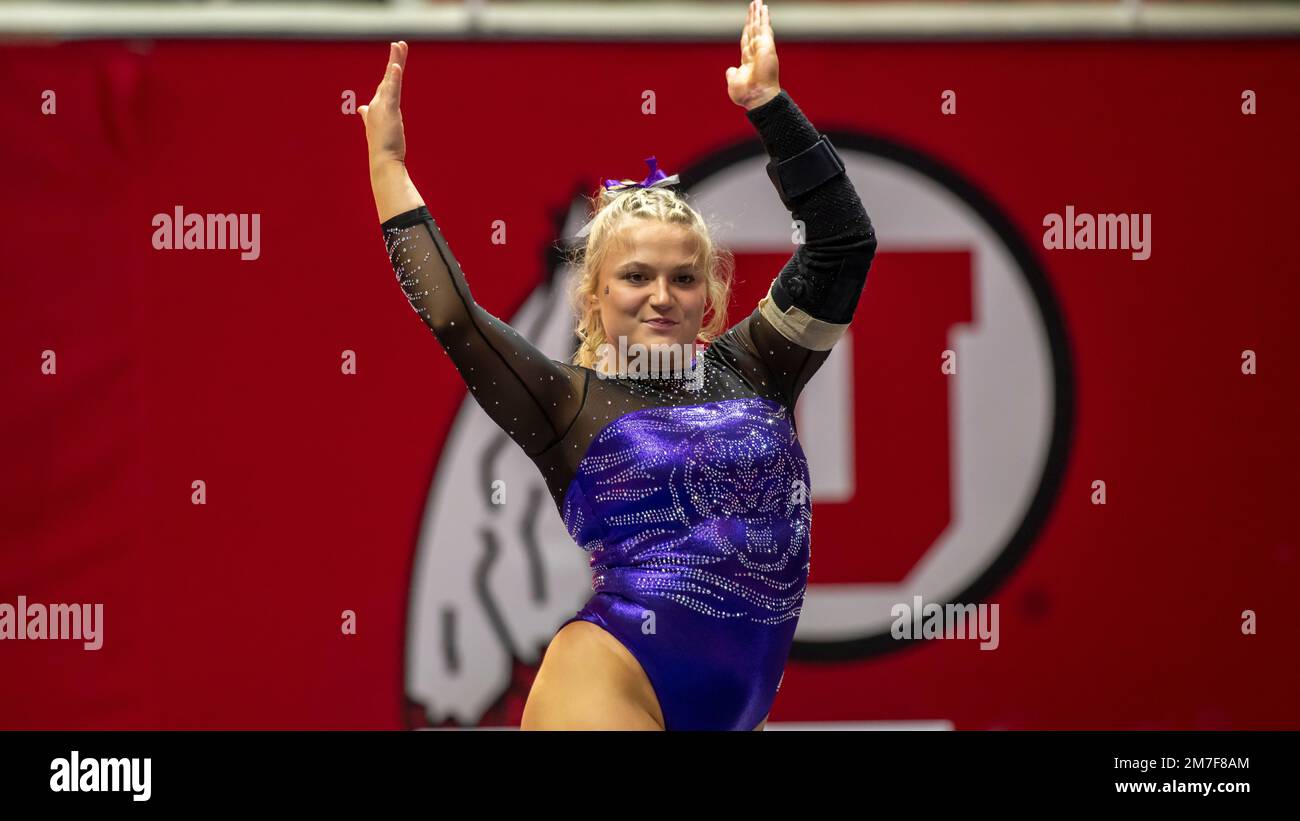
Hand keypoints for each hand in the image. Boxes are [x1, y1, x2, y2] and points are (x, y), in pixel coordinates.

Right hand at [359, 41, 408, 167]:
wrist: (382, 161)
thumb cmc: (382, 147)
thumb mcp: (375, 127)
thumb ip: (368, 116)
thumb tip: (361, 109)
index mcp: (378, 106)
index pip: (386, 85)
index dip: (391, 72)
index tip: (396, 60)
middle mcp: (378, 103)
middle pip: (389, 77)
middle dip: (395, 59)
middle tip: (399, 44)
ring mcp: (382, 106)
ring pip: (391, 79)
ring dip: (395, 60)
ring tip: (399, 45)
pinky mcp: (389, 110)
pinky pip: (393, 91)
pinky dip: (394, 78)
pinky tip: (396, 65)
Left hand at [726, 0, 779, 109]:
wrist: (757, 97)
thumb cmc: (747, 94)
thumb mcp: (734, 82)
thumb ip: (732, 74)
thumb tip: (730, 70)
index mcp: (749, 61)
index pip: (747, 40)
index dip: (747, 29)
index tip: (748, 21)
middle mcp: (757, 52)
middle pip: (753, 30)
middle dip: (753, 17)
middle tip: (754, 4)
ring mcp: (763, 48)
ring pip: (759, 26)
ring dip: (758, 14)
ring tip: (758, 2)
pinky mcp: (767, 46)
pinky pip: (764, 28)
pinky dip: (764, 17)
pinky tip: (764, 8)